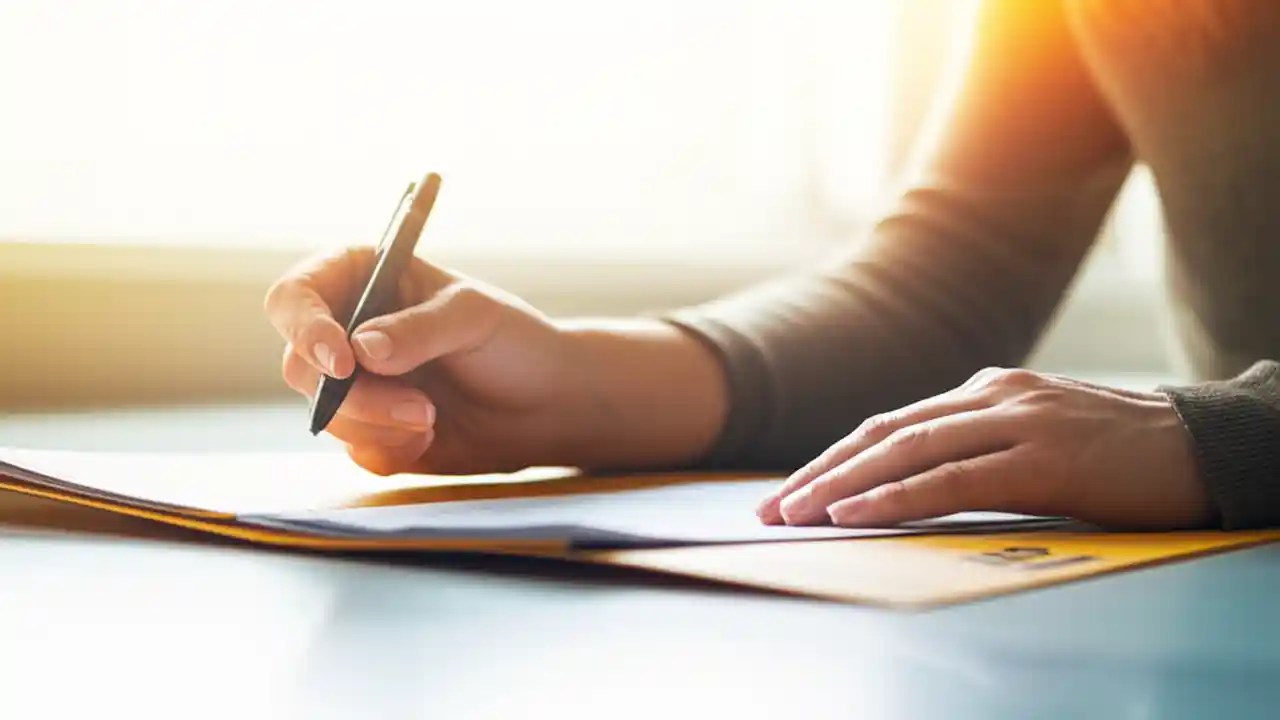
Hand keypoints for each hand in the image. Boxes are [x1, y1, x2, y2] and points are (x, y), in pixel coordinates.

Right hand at [265, 247, 593, 474]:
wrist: (544, 405)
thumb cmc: (513, 341)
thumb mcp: (474, 318)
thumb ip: (419, 330)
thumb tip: (361, 349)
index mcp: (361, 279)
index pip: (295, 296)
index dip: (305, 327)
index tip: (342, 362)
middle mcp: (346, 330)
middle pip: (301, 365)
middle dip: (357, 396)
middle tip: (421, 407)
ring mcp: (354, 384)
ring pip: (326, 414)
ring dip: (380, 425)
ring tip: (432, 418)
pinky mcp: (368, 431)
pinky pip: (354, 450)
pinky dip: (392, 450)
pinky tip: (431, 436)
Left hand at [757, 368, 1211, 529]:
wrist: (1202, 444)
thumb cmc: (1117, 452)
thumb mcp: (1037, 435)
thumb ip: (981, 444)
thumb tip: (920, 474)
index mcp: (986, 391)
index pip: (890, 425)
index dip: (834, 459)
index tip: (790, 491)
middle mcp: (991, 397)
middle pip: (882, 433)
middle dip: (819, 473)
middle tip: (771, 509)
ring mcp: (1016, 422)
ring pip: (905, 451)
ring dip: (841, 486)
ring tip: (794, 513)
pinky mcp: (1042, 458)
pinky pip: (952, 480)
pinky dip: (895, 497)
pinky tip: (856, 514)